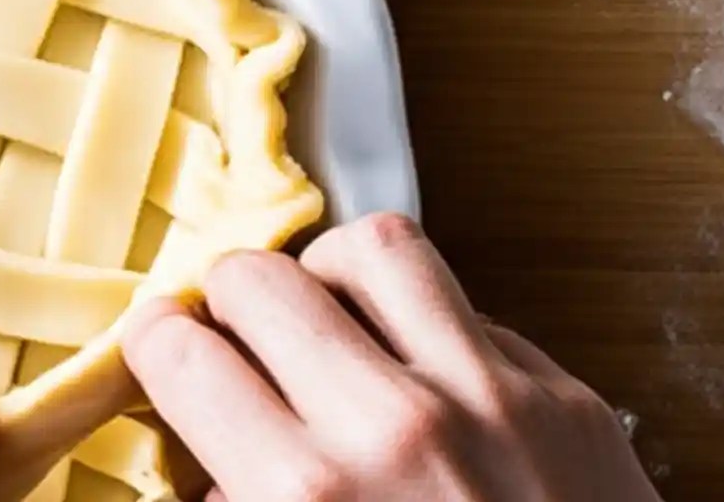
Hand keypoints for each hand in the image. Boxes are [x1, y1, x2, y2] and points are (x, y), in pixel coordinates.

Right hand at [123, 214, 660, 501]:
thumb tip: (219, 458)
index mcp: (305, 498)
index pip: (181, 353)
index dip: (155, 341)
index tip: (165, 345)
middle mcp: (395, 429)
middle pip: (259, 278)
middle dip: (228, 299)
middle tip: (240, 333)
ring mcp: (494, 400)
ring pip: (376, 246)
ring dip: (331, 273)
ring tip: (329, 315)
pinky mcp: (568, 398)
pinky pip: (471, 309)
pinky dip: (428, 326)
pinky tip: (424, 376)